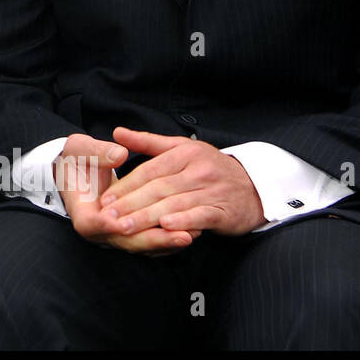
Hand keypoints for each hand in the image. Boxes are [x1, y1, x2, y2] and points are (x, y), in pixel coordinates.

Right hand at [57, 133, 197, 253]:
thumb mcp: (81, 150)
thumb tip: (119, 154)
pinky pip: (151, 240)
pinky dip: (169, 237)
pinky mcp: (130, 233)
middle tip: (182, 235)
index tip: (128, 223)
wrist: (78, 170)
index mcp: (81, 209)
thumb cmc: (78, 159)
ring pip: (142, 244)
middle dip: (154, 239)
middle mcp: (98, 228)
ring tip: (192, 233)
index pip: (93, 224)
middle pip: (125, 241)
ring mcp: (114, 234)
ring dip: (167, 240)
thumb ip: (98, 152)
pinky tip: (191, 230)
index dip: (110, 225)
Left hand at [98, 127, 266, 236]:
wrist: (254, 186)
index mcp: (185, 153)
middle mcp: (198, 170)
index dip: (126, 185)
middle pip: (159, 189)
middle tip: (108, 216)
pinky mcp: (224, 211)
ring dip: (148, 217)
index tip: (105, 199)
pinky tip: (165, 227)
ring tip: (126, 226)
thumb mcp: (181, 148)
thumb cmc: (210, 167)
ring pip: (175, 204)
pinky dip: (183, 221)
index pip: (150, 170)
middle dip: (130, 204)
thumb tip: (116, 132)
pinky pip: (201, 215)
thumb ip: (148, 142)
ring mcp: (212, 190)